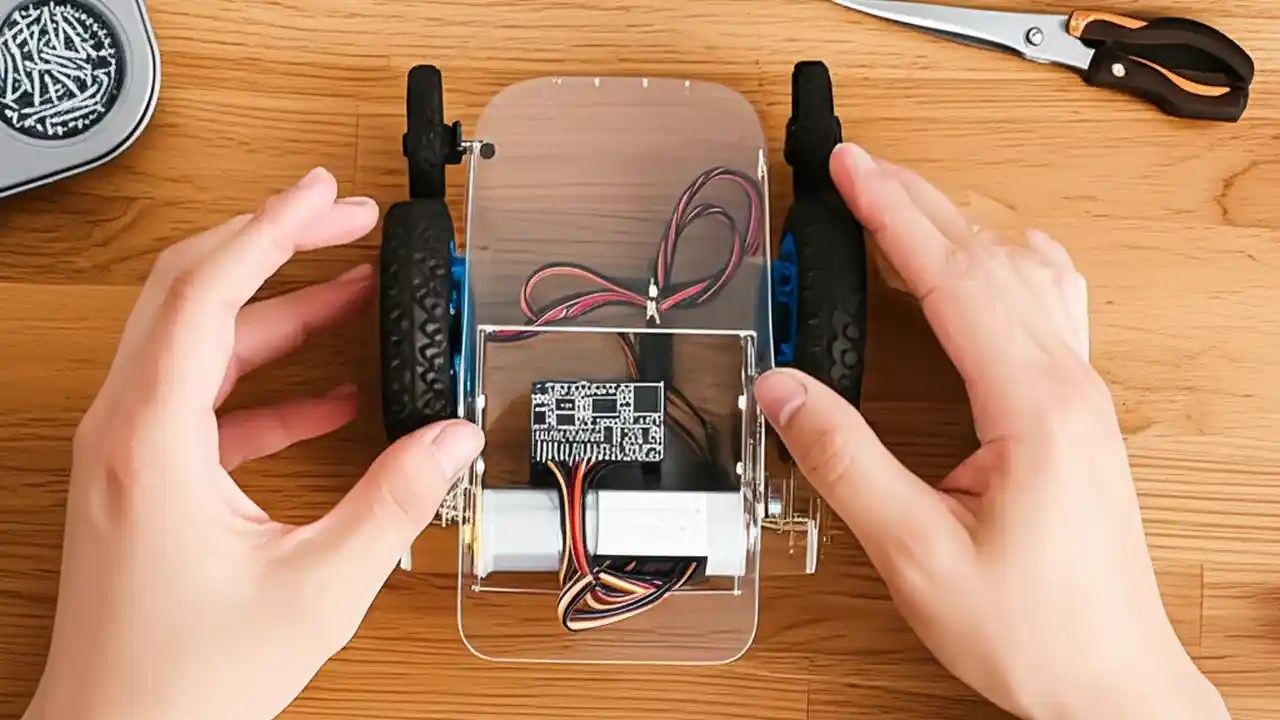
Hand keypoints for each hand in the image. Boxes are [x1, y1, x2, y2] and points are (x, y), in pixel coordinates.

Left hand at [23, 169, 483, 719]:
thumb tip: (450, 439)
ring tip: (349, 291)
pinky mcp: (141, 475)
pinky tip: (329, 396)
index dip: (271, 230)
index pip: (208, 291)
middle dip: (271, 243)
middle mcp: (125, 430)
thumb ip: (395, 502)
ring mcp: (126, 450)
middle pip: (189, 290)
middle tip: (339, 221)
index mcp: (154, 439)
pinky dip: (265, 382)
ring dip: (274, 309)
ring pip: (194, 339)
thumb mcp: (318, 588)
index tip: (321, 196)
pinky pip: (201, 398)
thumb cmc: (185, 679)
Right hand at [756, 145, 1226, 719]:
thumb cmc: (1033, 629)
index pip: (955, 276)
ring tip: (905, 201)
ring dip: (962, 225)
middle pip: (992, 257)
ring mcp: (1082, 395)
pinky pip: (1050, 305)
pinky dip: (1006, 263)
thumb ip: (844, 461)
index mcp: (1033, 405)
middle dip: (919, 201)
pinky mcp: (1079, 414)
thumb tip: (785, 390)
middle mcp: (1068, 385)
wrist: (1111, 681)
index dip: (894, 214)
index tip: (852, 170)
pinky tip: (990, 264)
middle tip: (859, 167)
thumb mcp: (916, 552)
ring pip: (1028, 272)